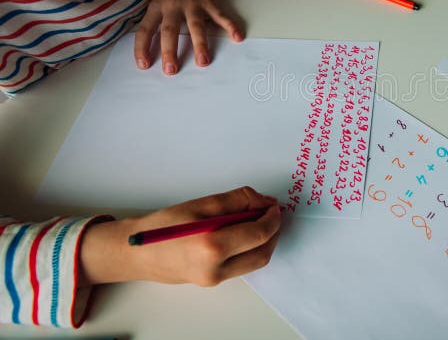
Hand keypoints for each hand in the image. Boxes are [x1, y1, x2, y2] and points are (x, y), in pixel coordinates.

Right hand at [79, 187, 281, 286]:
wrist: (135, 253)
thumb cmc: (162, 226)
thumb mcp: (201, 204)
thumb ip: (237, 201)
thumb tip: (264, 202)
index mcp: (212, 248)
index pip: (258, 233)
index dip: (272, 218)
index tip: (274, 205)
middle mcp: (215, 269)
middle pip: (262, 252)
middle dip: (273, 231)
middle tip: (271, 212)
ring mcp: (214, 280)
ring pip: (254, 262)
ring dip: (263, 241)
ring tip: (258, 220)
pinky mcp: (212, 283)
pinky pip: (241, 266)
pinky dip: (249, 249)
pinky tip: (243, 232)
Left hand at [134, 0, 242, 74]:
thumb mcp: (158, 0)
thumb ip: (154, 21)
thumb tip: (148, 48)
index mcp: (158, 7)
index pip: (145, 29)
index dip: (142, 47)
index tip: (144, 65)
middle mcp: (173, 6)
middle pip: (169, 30)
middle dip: (170, 51)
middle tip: (171, 71)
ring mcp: (193, 4)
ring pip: (195, 26)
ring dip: (199, 44)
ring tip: (203, 62)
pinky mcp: (210, 2)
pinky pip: (220, 16)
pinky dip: (230, 26)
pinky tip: (237, 37)